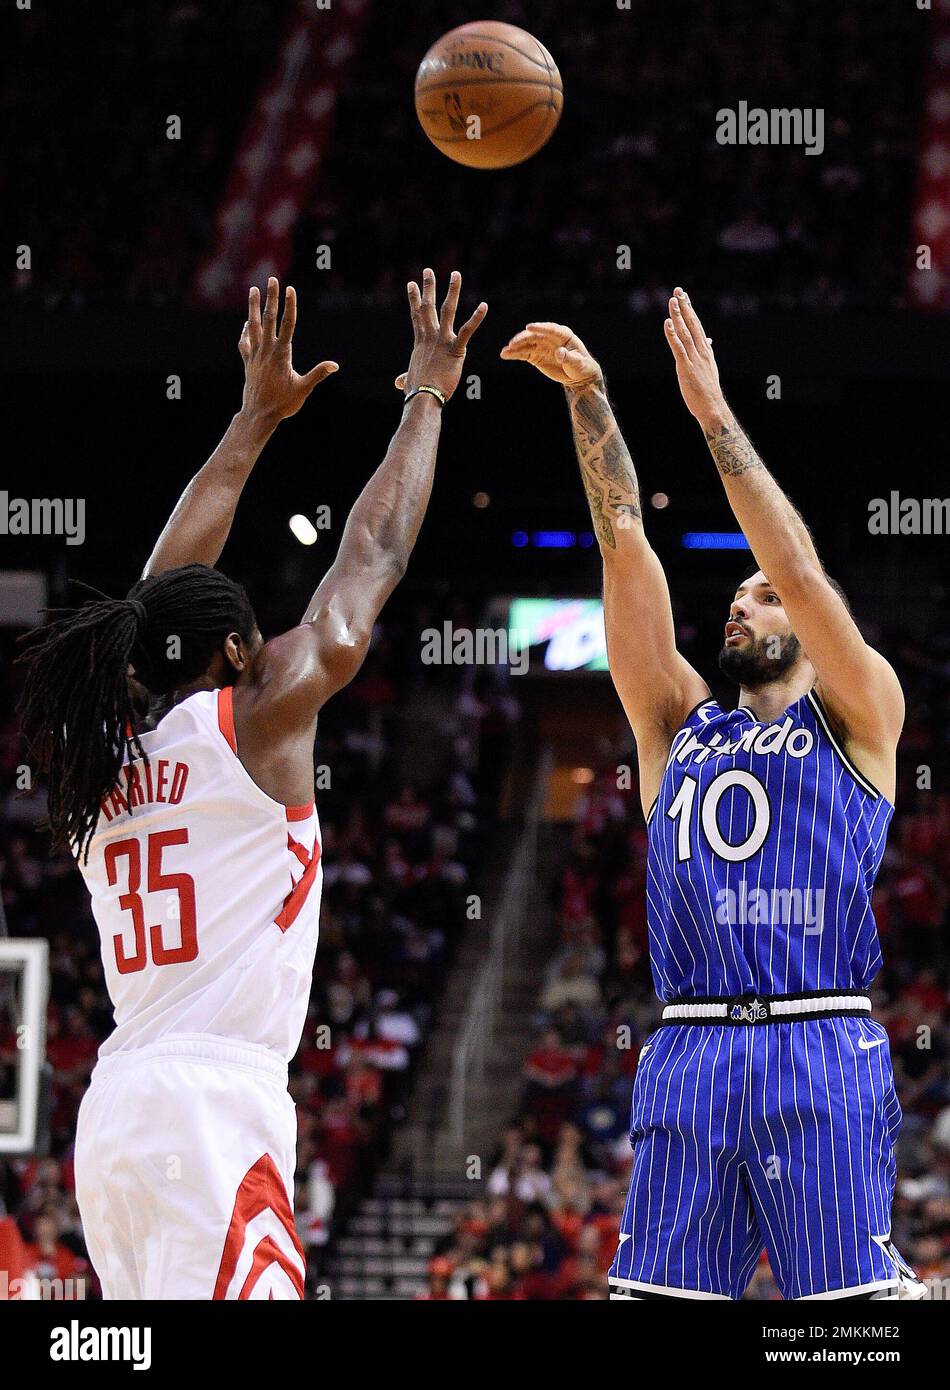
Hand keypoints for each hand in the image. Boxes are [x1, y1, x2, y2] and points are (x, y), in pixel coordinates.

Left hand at [239, 277, 338, 425]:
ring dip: (253, 307)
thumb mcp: (303, 389)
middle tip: (272, 279)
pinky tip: (247, 324)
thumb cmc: (283, 404)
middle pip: (269, 319)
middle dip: (271, 298)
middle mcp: (267, 351)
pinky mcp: (248, 362)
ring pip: (253, 326)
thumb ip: (318, 375)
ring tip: (253, 290)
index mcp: (282, 355)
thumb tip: (334, 365)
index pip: (288, 324)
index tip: (290, 289)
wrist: (258, 415)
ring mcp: (255, 355)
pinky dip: (245, 331)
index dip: (290, 306)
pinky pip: (244, 342)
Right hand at [393, 269, 486, 400]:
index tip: (411, 283)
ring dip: (453, 291)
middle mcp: (430, 336)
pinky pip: (468, 330)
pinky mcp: (456, 348)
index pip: (416, 315)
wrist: (424, 396)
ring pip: (448, 310)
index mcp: (421, 342)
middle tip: (428, 270)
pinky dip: (476, 318)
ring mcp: (443, 340)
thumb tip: (399, 382)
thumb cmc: (418, 391)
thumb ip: (405, 378)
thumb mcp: (410, 380)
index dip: (414, 299)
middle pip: (428, 306)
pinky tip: (484, 305)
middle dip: (428, 287)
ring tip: (456, 274)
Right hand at [500, 321, 602, 390]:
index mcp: (564, 335)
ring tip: (505, 351)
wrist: (578, 376)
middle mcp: (550, 338)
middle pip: (535, 335)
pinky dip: (514, 354)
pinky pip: (523, 353)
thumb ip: (569, 358)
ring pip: (526, 343)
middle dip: (523, 338)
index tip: (528, 327)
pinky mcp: (536, 355)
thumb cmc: (581, 367)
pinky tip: (505, 355)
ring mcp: (542, 346)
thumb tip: (559, 352)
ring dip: (515, 346)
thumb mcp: (578, 364)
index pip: (550, 329)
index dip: (539, 328)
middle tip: (512, 344)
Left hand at [663, 288, 730, 431]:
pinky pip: (678, 348)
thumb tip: (708, 340)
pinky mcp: (686, 367)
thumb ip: (706, 352)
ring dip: (678, 316)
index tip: (684, 296)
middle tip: (677, 291)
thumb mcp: (709, 367)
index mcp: (705, 350)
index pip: (697, 325)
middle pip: (692, 324)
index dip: (690, 310)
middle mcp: (701, 351)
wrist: (712, 407)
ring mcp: (694, 358)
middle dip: (684, 307)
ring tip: (672, 301)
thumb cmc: (708, 390)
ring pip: (685, 333)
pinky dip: (672, 335)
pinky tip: (667, 324)